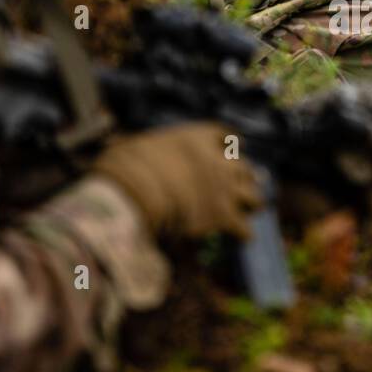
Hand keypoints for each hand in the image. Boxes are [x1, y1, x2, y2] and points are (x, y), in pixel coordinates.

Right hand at [91, 123, 261, 239]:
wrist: (136, 193)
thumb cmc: (127, 166)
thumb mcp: (134, 146)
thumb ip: (141, 148)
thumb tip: (118, 144)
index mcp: (197, 138)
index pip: (224, 134)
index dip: (230, 141)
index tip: (236, 144)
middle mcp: (218, 161)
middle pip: (244, 167)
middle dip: (244, 175)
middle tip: (243, 182)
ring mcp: (225, 189)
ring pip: (253, 197)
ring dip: (251, 202)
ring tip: (251, 208)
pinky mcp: (224, 216)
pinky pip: (244, 228)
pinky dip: (244, 233)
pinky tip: (243, 237)